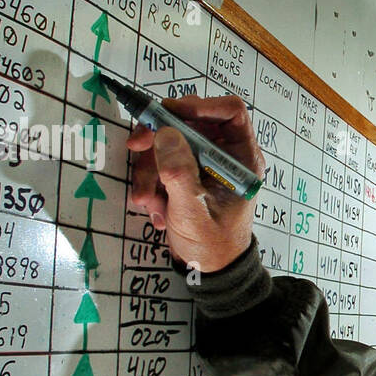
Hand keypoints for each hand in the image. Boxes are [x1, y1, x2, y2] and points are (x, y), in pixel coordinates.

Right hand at [127, 95, 263, 272]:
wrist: (209, 270)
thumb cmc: (212, 245)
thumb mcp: (193, 212)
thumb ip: (179, 174)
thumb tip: (165, 134)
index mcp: (241, 158)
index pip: (230, 111)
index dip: (199, 105)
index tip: (167, 114)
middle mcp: (224, 154)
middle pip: (189, 121)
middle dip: (158, 137)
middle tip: (134, 146)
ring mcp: (202, 163)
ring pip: (168, 141)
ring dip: (149, 167)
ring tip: (146, 200)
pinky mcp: (185, 173)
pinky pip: (160, 160)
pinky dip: (150, 181)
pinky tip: (154, 207)